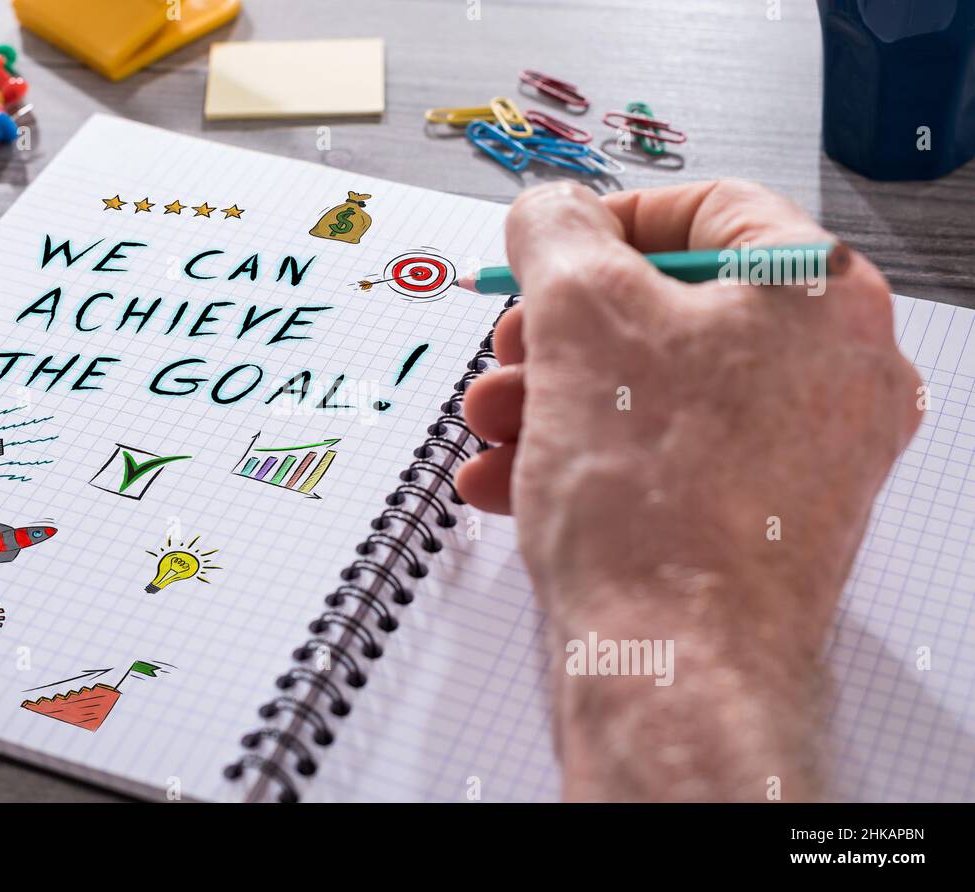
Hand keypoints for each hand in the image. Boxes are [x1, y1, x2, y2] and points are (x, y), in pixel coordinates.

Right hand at [455, 180, 921, 799]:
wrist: (673, 664)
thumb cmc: (655, 502)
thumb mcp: (579, 316)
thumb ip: (557, 232)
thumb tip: (550, 208)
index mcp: (821, 298)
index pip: (712, 210)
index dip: (609, 222)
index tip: (551, 253)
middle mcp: (830, 375)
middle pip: (670, 311)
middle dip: (560, 333)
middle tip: (510, 353)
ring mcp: (801, 456)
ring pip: (654, 391)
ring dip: (552, 399)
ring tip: (493, 427)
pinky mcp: (758, 519)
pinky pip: (661, 459)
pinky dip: (582, 458)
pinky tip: (509, 481)